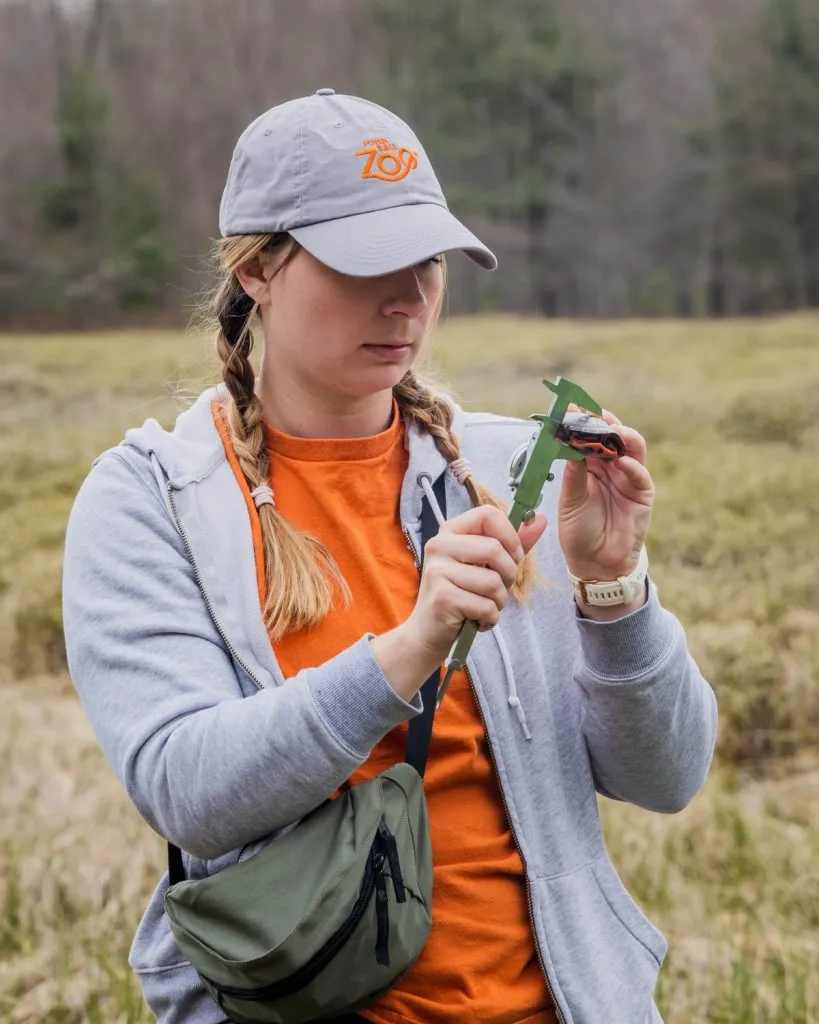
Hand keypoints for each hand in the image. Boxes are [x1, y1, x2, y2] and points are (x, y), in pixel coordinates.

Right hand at [403, 505, 547, 664]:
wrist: (429, 630)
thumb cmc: (461, 593)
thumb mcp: (485, 564)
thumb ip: (512, 543)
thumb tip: (540, 518)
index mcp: (450, 531)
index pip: (487, 514)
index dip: (509, 535)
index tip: (515, 556)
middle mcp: (439, 546)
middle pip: (494, 549)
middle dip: (508, 575)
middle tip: (499, 589)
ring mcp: (438, 571)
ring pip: (492, 582)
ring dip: (499, 601)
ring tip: (485, 606)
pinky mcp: (442, 597)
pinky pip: (485, 606)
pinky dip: (490, 618)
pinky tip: (479, 620)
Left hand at [558, 409, 653, 581]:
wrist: (595, 563)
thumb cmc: (579, 531)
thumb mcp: (570, 500)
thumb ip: (574, 473)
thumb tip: (569, 442)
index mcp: (589, 466)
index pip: (588, 437)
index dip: (582, 422)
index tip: (571, 407)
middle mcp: (610, 467)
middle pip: (612, 436)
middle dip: (603, 423)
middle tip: (592, 413)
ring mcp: (628, 478)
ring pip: (632, 448)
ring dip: (623, 436)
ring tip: (612, 429)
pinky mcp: (642, 494)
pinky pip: (639, 475)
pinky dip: (632, 466)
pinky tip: (622, 461)